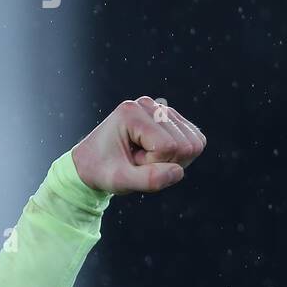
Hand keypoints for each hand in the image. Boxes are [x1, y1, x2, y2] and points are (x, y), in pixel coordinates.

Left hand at [72, 97, 205, 195]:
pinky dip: (177, 155)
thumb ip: (147, 180)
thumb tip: (178, 172)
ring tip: (142, 156)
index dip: (152, 164)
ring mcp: (162, 108)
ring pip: (194, 144)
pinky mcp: (172, 117)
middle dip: (162, 162)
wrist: (91, 162)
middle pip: (185, 145)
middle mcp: (148, 104)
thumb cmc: (101, 171)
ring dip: (169, 159)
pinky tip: (154, 153)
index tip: (129, 162)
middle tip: (136, 161)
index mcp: (131, 113)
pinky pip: (195, 141)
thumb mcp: (119, 181)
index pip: (168, 148)